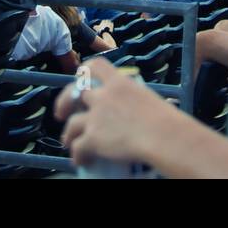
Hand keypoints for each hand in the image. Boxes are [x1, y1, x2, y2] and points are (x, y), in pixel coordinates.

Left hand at [55, 58, 172, 168]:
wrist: (163, 136)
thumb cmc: (166, 121)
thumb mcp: (147, 100)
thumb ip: (133, 101)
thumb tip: (133, 112)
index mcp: (119, 82)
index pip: (94, 66)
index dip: (84, 72)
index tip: (80, 80)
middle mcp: (103, 96)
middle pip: (74, 94)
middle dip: (64, 103)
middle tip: (61, 113)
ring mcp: (96, 117)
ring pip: (71, 124)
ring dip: (68, 135)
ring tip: (69, 142)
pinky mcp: (93, 138)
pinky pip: (77, 148)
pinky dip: (77, 156)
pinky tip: (81, 161)